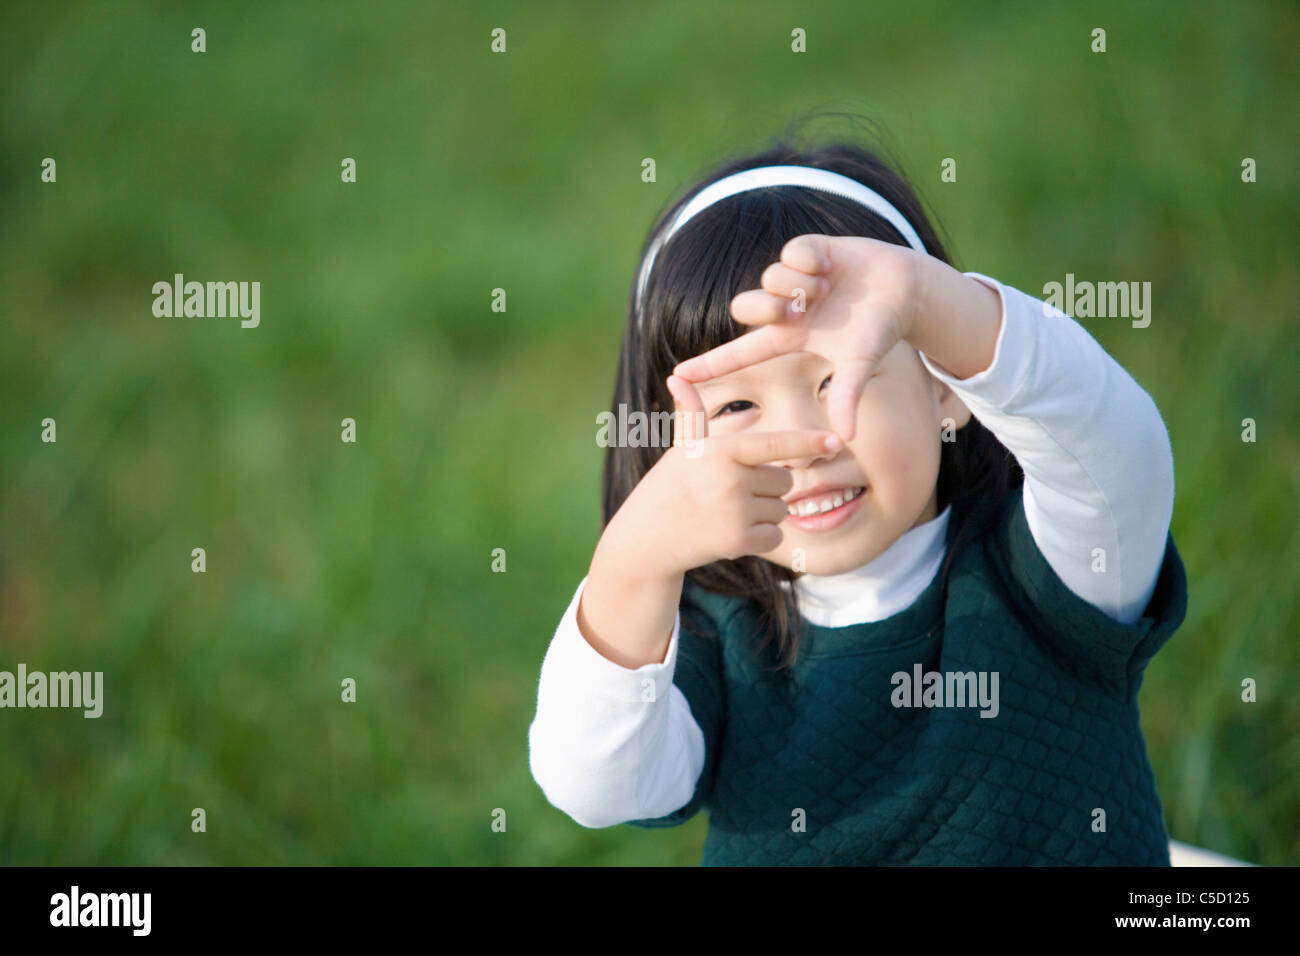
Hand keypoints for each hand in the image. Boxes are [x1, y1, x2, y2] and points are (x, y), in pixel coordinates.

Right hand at [597, 373, 842, 577]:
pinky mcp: (738, 542)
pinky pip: (775, 536)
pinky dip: (761, 537)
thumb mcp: (683, 449)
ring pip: (781, 510)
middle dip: (768, 488)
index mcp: (722, 451)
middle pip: (785, 481)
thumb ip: (693, 415)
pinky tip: (732, 533)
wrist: (646, 537)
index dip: (808, 442)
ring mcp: (735, 512)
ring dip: (765, 514)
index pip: (775, 444)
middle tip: (734, 493)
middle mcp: (731, 479)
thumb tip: (677, 377)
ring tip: (728, 513)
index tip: (836, 441)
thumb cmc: (668, 485)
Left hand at [669, 235, 924, 441]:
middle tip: (799, 310)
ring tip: (826, 288)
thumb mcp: (859, 364)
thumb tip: (846, 438)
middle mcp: (784, 309)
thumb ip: (846, 397)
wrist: (904, 289)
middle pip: (744, 307)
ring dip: (799, 284)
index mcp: (787, 337)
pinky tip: (831, 266)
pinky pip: (790, 252)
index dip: (709, 365)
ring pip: (769, 277)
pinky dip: (811, 260)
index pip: (739, 353)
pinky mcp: (807, 250)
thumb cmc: (880, 330)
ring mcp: (793, 279)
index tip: (676, 378)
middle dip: (767, 308)